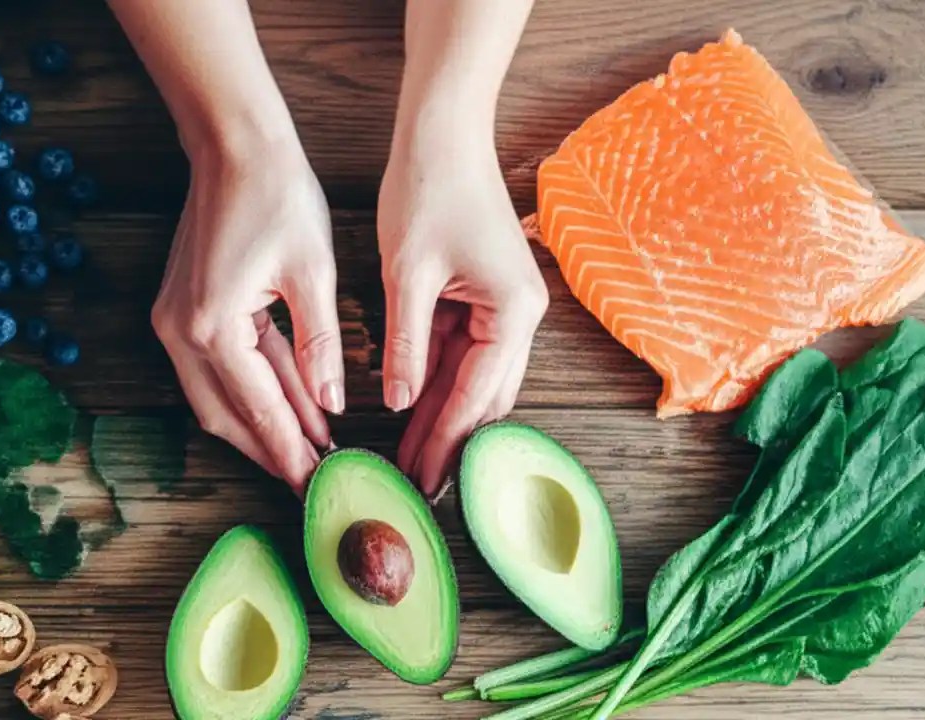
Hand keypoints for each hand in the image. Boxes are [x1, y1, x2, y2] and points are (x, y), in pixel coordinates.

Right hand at [152, 139, 343, 493]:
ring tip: (308, 450)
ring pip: (215, 400)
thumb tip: (332, 408)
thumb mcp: (313, 274)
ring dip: (259, 426)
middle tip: (313, 481)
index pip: (259, 408)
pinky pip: (214, 371)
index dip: (291, 451)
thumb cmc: (277, 197)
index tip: (317, 485)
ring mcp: (172, 323)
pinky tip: (290, 406)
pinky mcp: (179, 312)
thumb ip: (321, 346)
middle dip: (271, 451)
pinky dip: (250, 393)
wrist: (233, 146)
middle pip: (224, 417)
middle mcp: (180, 332)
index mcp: (212, 325)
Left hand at [379, 137, 547, 497]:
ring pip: (477, 378)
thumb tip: (401, 403)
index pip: (477, 393)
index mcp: (515, 310)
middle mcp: (523, 314)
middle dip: (451, 437)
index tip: (421, 478)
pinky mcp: (488, 296)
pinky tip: (413, 408)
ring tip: (411, 456)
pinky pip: (465, 352)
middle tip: (417, 481)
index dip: (445, 439)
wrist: (444, 132)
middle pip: (488, 395)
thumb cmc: (428, 190)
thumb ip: (407, 344)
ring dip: (445, 413)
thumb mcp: (408, 274)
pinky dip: (440, 380)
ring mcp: (508, 305)